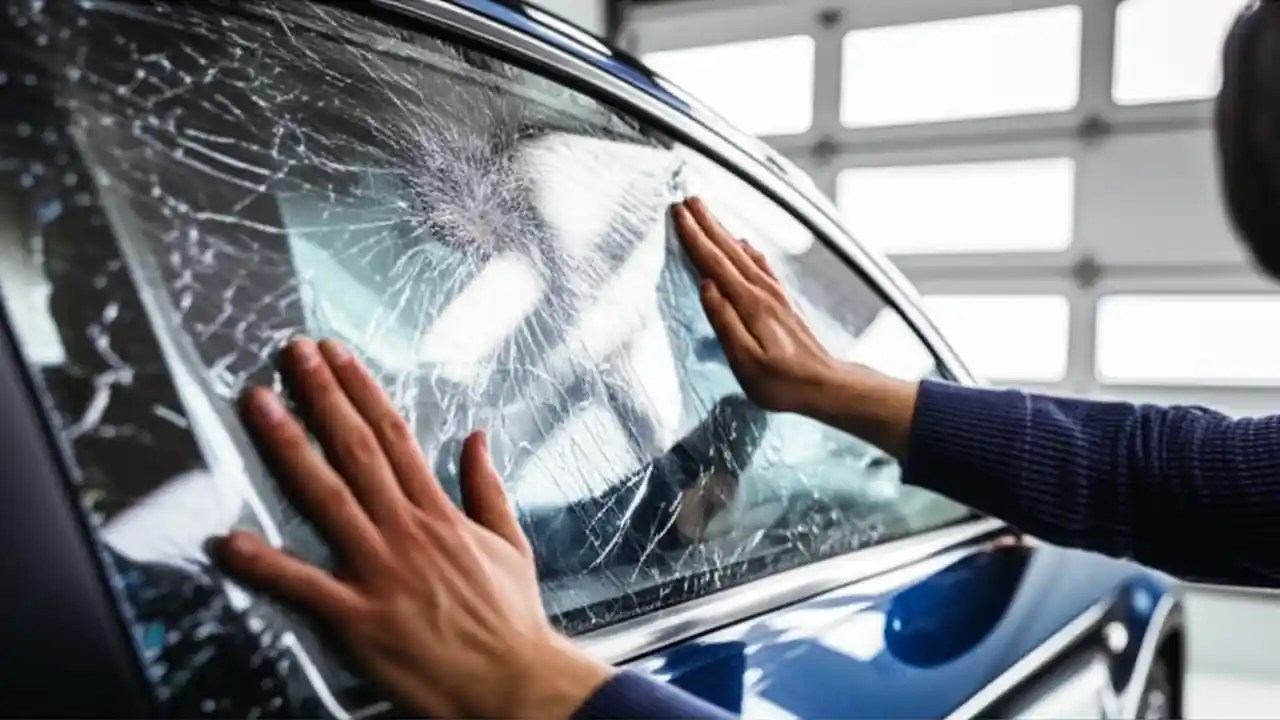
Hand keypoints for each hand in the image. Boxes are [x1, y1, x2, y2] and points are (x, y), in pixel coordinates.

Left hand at [215, 338, 610, 717]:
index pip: (394, 435)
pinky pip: (304, 585)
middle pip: (356, 449)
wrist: (515, 685)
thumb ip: (487, 487)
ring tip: (260, 403)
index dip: (361, 390)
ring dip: (289, 446)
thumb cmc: (511, 620)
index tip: (337, 356)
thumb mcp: (511, 543)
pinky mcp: (359, 617)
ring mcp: (381, 570)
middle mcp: (407, 531)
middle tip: (292, 354)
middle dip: (321, 396)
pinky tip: (229, 540)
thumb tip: (477, 436)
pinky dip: (265, 564)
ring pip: (327, 496)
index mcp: (439, 514)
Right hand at [673, 197, 844, 416]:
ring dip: (723, 232)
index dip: (695, 237)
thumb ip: (724, 322)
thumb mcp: (746, 361)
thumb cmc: (783, 382)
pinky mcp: (783, 300)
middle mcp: (764, 291)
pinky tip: (743, 243)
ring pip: (743, 253)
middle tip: (687, 200)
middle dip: (706, 223)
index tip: (678, 214)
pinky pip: (760, 264)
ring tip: (707, 213)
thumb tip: (705, 287)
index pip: (714, 263)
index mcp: (750, 304)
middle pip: (728, 250)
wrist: (826, 385)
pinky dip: (746, 248)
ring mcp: (775, 293)